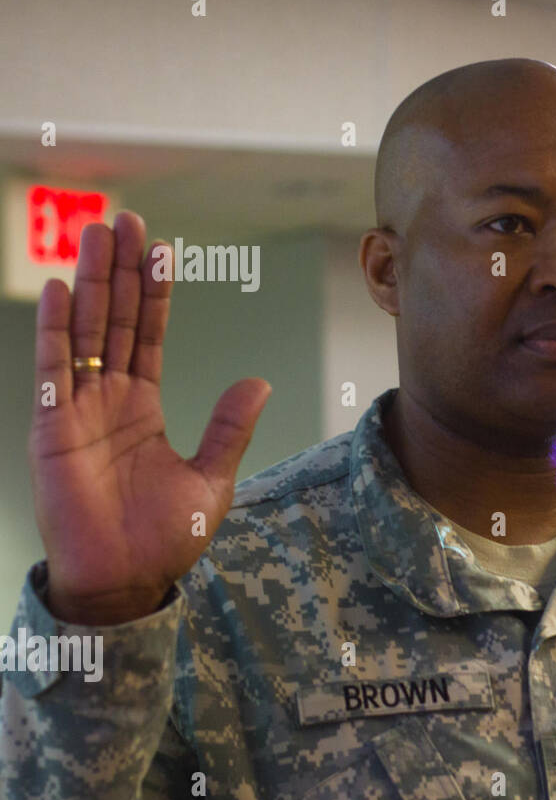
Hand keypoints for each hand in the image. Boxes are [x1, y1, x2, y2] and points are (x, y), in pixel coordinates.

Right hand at [28, 211, 270, 624]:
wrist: (128, 581)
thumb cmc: (165, 537)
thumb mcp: (211, 477)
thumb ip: (230, 427)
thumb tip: (260, 380)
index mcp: (143, 408)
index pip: (150, 335)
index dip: (155, 292)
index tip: (162, 248)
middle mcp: (107, 399)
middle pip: (115, 320)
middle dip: (121, 270)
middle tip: (125, 219)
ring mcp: (77, 410)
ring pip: (86, 331)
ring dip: (92, 282)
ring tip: (97, 233)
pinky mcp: (52, 429)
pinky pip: (55, 370)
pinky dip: (60, 330)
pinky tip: (67, 290)